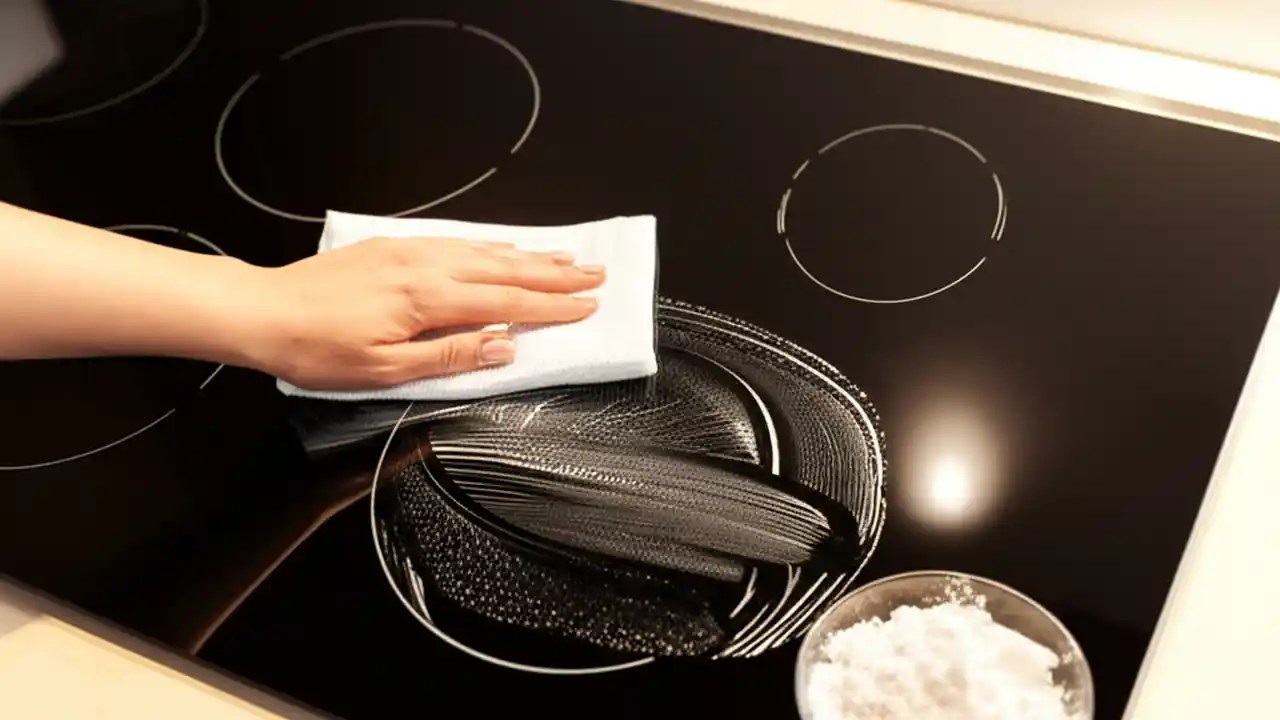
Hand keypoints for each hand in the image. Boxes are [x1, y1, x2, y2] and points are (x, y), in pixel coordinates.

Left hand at [247, 236, 603, 390]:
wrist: (262, 312)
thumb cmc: (318, 350)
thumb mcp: (386, 371)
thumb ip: (451, 356)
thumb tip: (505, 345)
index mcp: (427, 299)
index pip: (506, 301)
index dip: (552, 306)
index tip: (588, 306)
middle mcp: (424, 266)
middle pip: (505, 269)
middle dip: (555, 274)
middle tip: (596, 273)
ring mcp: (409, 252)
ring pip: (484, 250)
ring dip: (530, 256)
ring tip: (566, 258)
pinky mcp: (392, 249)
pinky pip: (457, 242)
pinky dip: (491, 245)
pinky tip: (505, 247)